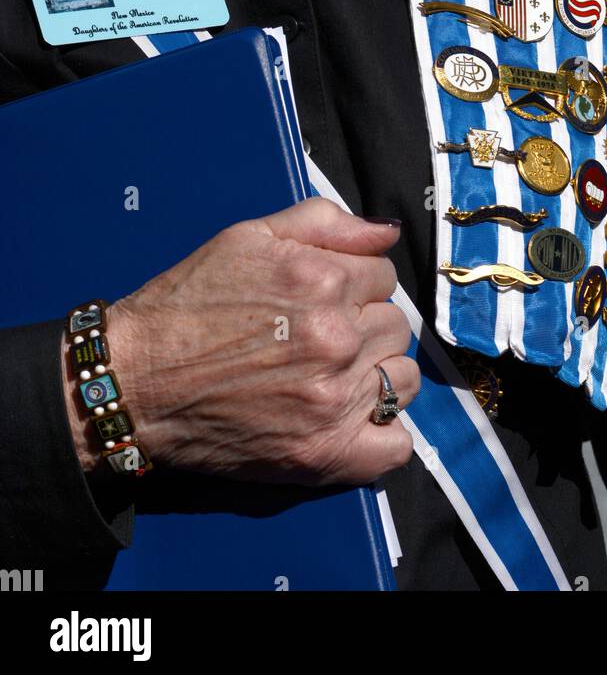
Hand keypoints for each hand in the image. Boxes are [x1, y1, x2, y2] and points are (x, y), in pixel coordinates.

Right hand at [69, 200, 417, 485]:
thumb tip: (387, 232)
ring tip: (331, 377)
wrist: (137, 379)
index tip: (322, 299)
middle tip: (318, 338)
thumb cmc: (189, 303)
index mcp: (323, 279)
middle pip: (395, 325)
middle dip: (365, 326)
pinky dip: (381, 434)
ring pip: (402, 379)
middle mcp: (336, 338)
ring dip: (376, 376)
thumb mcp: (250, 235)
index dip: (354, 284)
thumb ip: (326, 221)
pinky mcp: (324, 453)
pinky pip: (395, 445)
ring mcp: (333, 399)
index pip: (384, 275)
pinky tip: (349, 420)